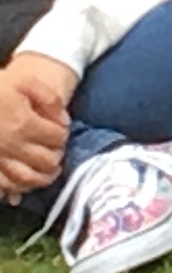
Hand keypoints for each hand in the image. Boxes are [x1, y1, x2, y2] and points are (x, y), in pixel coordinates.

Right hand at [0, 51, 73, 195]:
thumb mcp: (24, 83)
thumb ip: (49, 99)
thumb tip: (64, 121)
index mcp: (25, 124)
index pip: (57, 138)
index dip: (63, 135)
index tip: (60, 131)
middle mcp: (12, 146)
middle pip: (46, 161)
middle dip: (57, 156)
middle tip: (56, 151)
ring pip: (27, 179)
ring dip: (42, 178)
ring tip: (49, 171)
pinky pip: (4, 186)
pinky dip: (16, 188)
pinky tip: (23, 184)